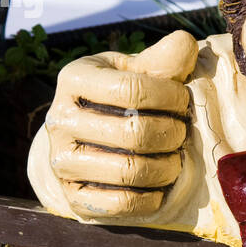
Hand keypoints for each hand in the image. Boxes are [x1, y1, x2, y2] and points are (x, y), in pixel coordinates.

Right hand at [44, 30, 198, 218]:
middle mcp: (59, 120)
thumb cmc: (121, 95)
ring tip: (175, 159)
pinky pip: (121, 204)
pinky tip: (160, 186)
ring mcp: (62, 161)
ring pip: (130, 171)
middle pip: (135, 133)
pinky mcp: (73, 197)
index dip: (171, 97)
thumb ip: (164, 60)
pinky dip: (151, 198)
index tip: (183, 101)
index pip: (133, 88)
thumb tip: (186, 43)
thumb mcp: (136, 70)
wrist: (86, 136)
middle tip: (182, 132)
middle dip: (172, 134)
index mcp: (74, 79)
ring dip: (166, 168)